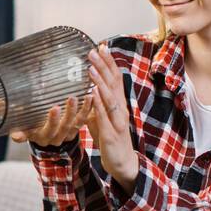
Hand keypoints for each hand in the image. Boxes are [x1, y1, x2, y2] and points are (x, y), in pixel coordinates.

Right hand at [0, 94, 90, 147]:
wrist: (54, 133)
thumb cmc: (33, 121)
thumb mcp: (18, 116)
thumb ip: (3, 109)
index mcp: (32, 134)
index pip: (24, 136)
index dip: (21, 136)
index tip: (17, 135)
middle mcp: (49, 137)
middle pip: (51, 131)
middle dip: (53, 121)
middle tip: (54, 107)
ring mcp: (64, 134)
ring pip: (69, 126)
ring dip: (73, 113)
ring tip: (75, 97)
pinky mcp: (77, 128)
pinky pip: (84, 120)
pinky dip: (88, 109)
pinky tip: (91, 95)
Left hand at [85, 42, 138, 188]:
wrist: (123, 164)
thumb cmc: (112, 140)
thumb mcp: (101, 119)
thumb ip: (96, 105)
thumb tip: (87, 90)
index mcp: (118, 104)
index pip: (115, 79)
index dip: (109, 63)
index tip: (101, 46)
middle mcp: (120, 109)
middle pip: (113, 84)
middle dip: (103, 67)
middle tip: (93, 50)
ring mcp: (117, 121)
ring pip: (110, 98)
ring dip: (100, 82)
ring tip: (91, 68)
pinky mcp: (112, 134)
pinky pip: (104, 117)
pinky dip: (98, 104)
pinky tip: (92, 94)